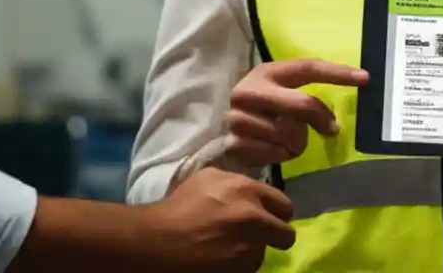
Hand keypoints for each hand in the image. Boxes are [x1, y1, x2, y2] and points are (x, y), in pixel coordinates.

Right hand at [147, 167, 295, 272]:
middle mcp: (254, 217)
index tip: (269, 218)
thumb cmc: (179, 206)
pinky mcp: (239, 270)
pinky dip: (238, 267)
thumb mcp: (208, 178)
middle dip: (274, 237)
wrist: (157, 240)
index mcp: (248, 190)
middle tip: (257, 238)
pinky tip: (221, 260)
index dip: (277, 214)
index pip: (285, 206)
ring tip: (228, 248)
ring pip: (264, 254)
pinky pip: (248, 270)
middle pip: (286, 235)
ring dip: (251, 252)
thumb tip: (254, 192)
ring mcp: (248, 248)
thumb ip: (237, 183)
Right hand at [224, 58, 368, 168]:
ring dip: (298, 143)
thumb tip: (335, 119)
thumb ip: (300, 96)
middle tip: (332, 129)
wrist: (217, 134)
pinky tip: (271, 150)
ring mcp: (239, 119)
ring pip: (292, 136)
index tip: (364, 78)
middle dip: (321, 119)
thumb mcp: (277, 93)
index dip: (337, 72)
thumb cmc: (259, 111)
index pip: (307, 68)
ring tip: (285, 140)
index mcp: (265, 73)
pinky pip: (278, 154)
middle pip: (302, 105)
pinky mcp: (235, 144)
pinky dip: (281, 156)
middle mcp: (249, 92)